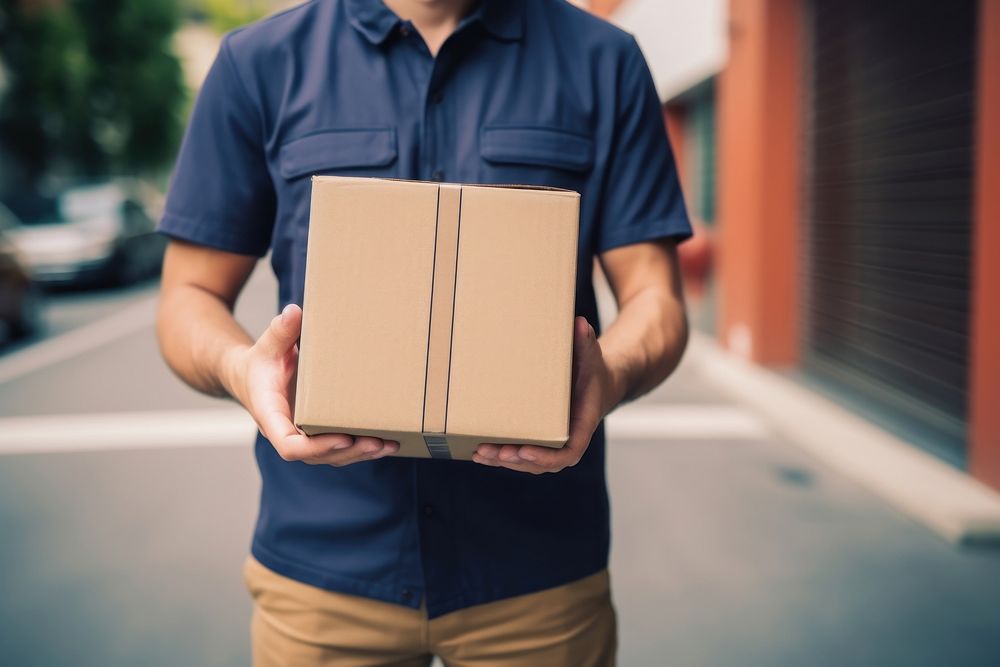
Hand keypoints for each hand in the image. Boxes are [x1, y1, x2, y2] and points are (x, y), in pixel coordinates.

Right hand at [225, 303, 399, 465]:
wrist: (252, 376)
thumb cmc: (261, 362)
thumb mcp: (267, 345)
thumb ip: (280, 331)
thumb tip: (294, 312)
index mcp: (271, 415)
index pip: (289, 444)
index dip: (316, 446)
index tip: (342, 439)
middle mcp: (286, 431)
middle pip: (316, 456)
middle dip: (347, 451)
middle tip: (376, 442)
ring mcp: (302, 436)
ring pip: (330, 457)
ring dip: (359, 454)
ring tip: (387, 445)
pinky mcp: (315, 434)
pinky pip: (337, 449)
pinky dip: (360, 449)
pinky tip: (385, 444)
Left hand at [473, 316, 619, 473]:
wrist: (597, 384)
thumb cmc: (592, 369)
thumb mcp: (591, 355)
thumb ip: (586, 342)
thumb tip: (581, 324)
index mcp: (583, 425)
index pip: (567, 452)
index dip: (545, 456)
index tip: (525, 451)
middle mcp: (569, 440)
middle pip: (542, 463)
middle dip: (517, 460)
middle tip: (495, 451)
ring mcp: (554, 444)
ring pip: (529, 463)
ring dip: (504, 462)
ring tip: (482, 454)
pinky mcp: (541, 441)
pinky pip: (522, 456)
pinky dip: (501, 458)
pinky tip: (480, 454)